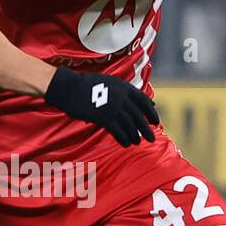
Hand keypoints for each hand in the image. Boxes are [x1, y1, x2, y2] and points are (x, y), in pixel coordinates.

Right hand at [44, 67, 158, 146]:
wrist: (70, 88)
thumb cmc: (88, 85)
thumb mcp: (110, 82)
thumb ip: (126, 91)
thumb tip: (146, 101)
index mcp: (124, 87)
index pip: (143, 101)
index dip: (150, 112)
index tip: (155, 121)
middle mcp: (121, 97)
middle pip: (138, 116)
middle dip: (146, 129)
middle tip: (151, 138)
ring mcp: (112, 108)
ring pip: (129, 125)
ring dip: (134, 135)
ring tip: (137, 142)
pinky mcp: (103, 118)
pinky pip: (118, 131)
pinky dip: (123, 138)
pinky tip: (126, 143)